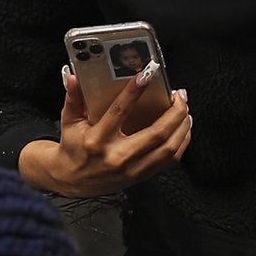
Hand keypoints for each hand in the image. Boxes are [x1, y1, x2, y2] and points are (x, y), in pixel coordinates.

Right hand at [23, 66, 193, 197]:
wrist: (72, 180)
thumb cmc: (73, 148)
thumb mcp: (69, 122)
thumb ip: (73, 98)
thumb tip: (74, 77)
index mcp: (97, 141)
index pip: (119, 112)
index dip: (134, 92)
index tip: (146, 74)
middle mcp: (117, 156)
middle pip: (157, 134)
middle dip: (175, 112)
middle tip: (180, 95)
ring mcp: (132, 169)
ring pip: (168, 149)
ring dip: (182, 127)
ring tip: (185, 109)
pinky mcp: (141, 176)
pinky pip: (169, 160)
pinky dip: (181, 142)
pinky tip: (183, 128)